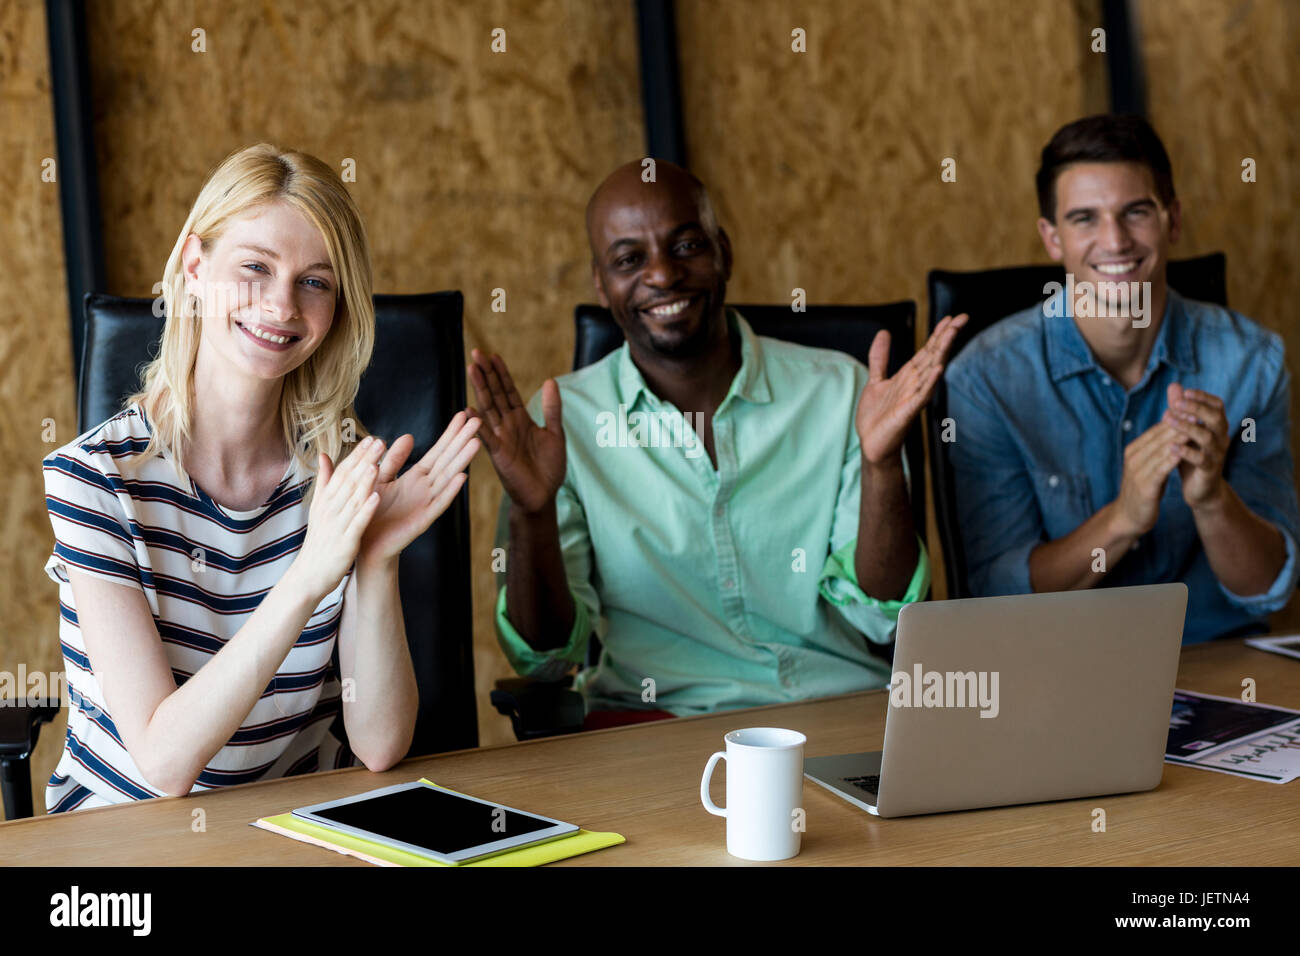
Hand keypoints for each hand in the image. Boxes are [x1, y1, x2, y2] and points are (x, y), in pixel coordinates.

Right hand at [295, 437, 383, 600]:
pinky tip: (378, 497)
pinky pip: (357, 523)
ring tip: (377, 463)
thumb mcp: (319, 508)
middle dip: (364, 460)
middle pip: (348, 480)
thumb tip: (323, 455)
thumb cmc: (320, 540)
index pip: (342, 472)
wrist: (309, 575)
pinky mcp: (345, 542)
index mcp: (326, 500)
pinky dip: (366, 510)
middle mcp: (330, 509)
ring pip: (352, 499)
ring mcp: (337, 525)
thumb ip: (324, 481)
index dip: (356, 455)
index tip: (371, 438)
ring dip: (365, 481)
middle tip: (379, 442)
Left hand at [357, 412, 481, 566]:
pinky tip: (463, 477)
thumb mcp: (379, 478)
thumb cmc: (371, 512)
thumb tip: (407, 436)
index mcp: (416, 478)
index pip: (438, 451)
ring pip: (448, 478)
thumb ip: (394, 459)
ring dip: (462, 460)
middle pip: (448, 460)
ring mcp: (427, 504)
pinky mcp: (422, 520)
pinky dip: (451, 491)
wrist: (364, 543)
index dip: (450, 434)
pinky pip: (439, 503)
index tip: (463, 415)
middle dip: (462, 440)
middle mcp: (426, 489)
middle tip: (478, 420)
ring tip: (476, 443)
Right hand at [467, 349, 565, 513]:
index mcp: (521, 419)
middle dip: (486, 374)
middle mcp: (508, 425)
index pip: (508, 391)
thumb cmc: (549, 466)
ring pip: (489, 409)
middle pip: (495, 394)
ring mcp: (501, 438)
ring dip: (480, 389)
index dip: (501, 373)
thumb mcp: (555, 433)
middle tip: (476, 352)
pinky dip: (479, 425)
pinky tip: (469, 410)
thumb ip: (552, 409)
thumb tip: (550, 381)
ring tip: (471, 369)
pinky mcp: (499, 454)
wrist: (544, 495)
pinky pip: (488, 437)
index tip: (493, 355)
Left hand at [855, 313, 967, 464]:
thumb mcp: (875, 380)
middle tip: (962, 318)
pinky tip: (938, 369)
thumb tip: (884, 332)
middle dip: (946, 336)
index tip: (952, 316)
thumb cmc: (876, 416)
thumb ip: (880, 358)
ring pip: (930, 371)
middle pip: (933, 355)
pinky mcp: (908, 412)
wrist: (871, 444)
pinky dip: (930, 382)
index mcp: (909, 375)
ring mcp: (913, 397)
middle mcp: (915, 384)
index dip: (939, 333)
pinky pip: (921, 395)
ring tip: (951, 334)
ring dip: (941, 353)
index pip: (927, 349)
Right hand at [1110, 420, 1185, 537]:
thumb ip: (1158, 447)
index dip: (1175, 419)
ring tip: (1196, 429)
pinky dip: (1173, 459)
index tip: (1193, 409)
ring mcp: (1137, 472)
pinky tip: (1186, 452)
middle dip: (1179, 425)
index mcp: (1133, 450)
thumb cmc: (1143, 489)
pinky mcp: (1144, 486)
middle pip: (1159, 437)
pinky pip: (1161, 469)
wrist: (1129, 517)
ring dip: (1179, 439)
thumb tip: (1172, 426)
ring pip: (1161, 450)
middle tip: (1198, 414)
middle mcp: (1133, 458)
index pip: (1156, 430)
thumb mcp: (1148, 465)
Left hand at [1163, 383, 1228, 509]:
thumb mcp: (1185, 430)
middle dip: (1196, 408)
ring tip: (1167, 420)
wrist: (1202, 489)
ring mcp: (1217, 454)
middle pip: (1215, 418)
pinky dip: (1186, 452)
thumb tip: (1174, 385)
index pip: (1217, 406)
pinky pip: (1201, 460)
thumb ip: (1181, 409)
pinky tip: (1171, 446)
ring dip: (1187, 427)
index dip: (1203, 397)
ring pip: (1207, 437)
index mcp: (1216, 427)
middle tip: (1176, 403)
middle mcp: (1221, 438)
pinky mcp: (1209, 470)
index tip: (1185, 392)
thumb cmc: (1192, 455)